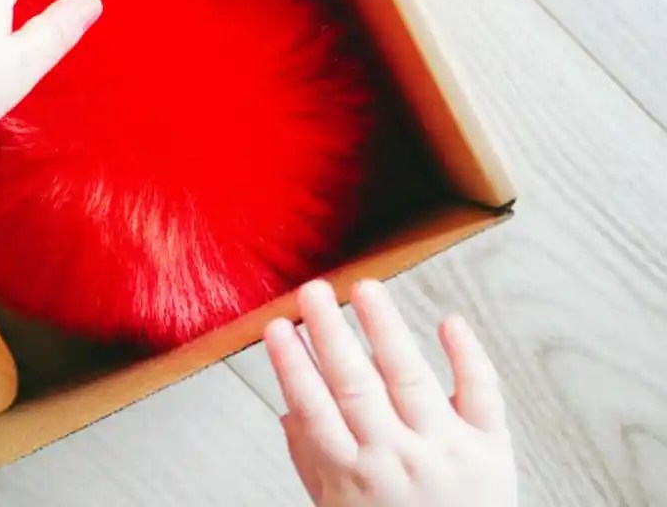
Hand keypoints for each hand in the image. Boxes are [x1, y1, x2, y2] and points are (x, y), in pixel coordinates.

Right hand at [264, 280, 515, 506]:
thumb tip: (289, 411)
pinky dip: (467, 355)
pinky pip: (480, 394)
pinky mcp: (490, 449)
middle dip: (329, 333)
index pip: (314, 408)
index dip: (292, 364)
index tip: (275, 328)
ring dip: (384, 328)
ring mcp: (445, 451)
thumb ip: (313, 463)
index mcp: (352, 478)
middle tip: (312, 292)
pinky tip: (448, 321)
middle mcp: (396, 460)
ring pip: (410, 377)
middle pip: (355, 385)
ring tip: (364, 289)